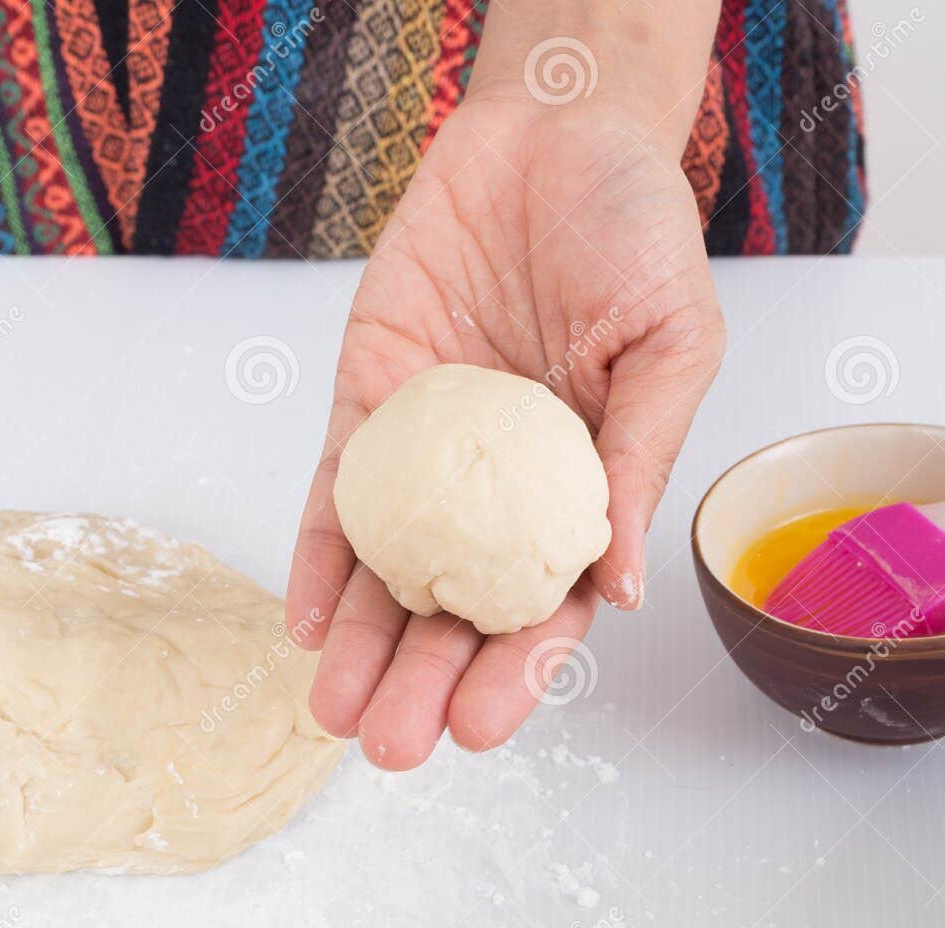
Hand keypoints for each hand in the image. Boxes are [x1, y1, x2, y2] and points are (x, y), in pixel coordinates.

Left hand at [286, 91, 724, 770]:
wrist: (554, 131)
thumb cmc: (635, 231)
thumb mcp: (670, 343)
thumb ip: (637, 462)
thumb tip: (621, 590)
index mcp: (580, 495)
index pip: (544, 609)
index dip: (515, 673)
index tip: (481, 730)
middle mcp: (499, 493)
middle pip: (456, 610)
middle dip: (422, 683)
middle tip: (391, 747)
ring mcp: (428, 457)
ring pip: (389, 571)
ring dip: (361, 645)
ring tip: (333, 713)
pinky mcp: (367, 408)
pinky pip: (335, 496)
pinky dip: (318, 556)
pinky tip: (305, 621)